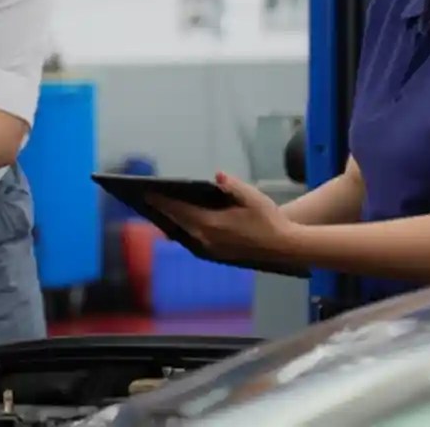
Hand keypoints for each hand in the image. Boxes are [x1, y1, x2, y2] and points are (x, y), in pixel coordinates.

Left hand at [146, 171, 294, 262]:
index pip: (179, 210)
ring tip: (159, 209)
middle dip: (162, 211)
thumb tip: (217, 176)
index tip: (146, 193)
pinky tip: (180, 222)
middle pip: (177, 223)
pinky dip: (183, 230)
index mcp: (211, 224)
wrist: (283, 246)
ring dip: (171, 222)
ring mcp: (210, 249)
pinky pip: (192, 240)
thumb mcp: (252, 197)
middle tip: (147, 199)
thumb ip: (232, 185)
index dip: (162, 201)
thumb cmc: (268, 218)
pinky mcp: (215, 254)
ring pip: (183, 233)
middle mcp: (206, 239)